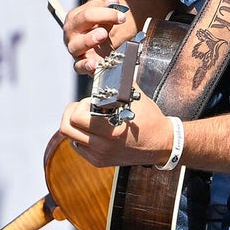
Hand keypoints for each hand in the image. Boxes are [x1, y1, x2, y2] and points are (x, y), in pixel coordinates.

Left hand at [60, 93, 174, 167]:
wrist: (162, 144)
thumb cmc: (150, 119)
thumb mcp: (135, 98)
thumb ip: (118, 83)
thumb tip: (104, 67)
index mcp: (111, 131)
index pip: (76, 118)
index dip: (80, 105)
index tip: (92, 102)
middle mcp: (102, 146)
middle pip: (66, 129)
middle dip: (71, 114)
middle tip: (83, 108)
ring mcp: (100, 156)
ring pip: (70, 139)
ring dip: (76, 125)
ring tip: (90, 118)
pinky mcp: (99, 162)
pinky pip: (79, 147)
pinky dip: (81, 136)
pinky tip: (94, 129)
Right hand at [63, 0, 133, 73]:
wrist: (103, 37)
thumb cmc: (102, 24)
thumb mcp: (106, 15)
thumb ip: (110, 9)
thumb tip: (113, 0)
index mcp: (76, 17)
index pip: (88, 13)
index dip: (106, 13)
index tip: (122, 16)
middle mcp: (72, 32)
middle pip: (81, 23)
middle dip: (98, 20)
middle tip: (113, 23)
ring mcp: (75, 48)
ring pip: (76, 46)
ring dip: (89, 40)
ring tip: (103, 36)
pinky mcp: (81, 63)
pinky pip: (79, 66)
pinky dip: (85, 66)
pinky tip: (94, 64)